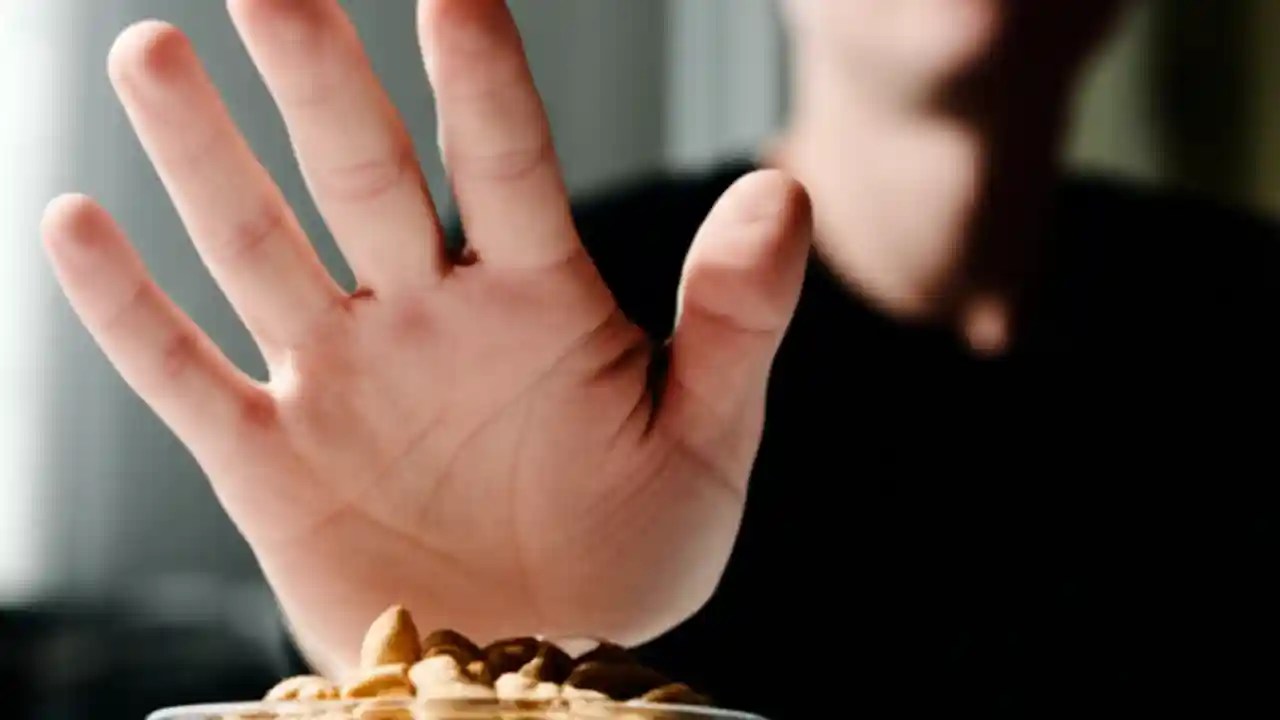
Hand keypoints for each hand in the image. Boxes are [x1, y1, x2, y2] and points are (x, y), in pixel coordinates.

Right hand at [41, 0, 810, 674]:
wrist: (545, 655)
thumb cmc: (633, 545)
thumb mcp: (706, 437)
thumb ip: (736, 318)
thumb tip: (786, 190)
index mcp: (538, 299)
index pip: (507, 165)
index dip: (482, 84)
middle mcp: (426, 315)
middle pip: (364, 177)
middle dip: (321, 83)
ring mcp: (340, 380)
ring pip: (259, 248)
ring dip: (203, 159)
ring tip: (153, 56)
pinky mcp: (269, 459)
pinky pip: (185, 375)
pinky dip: (126, 312)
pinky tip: (70, 224)